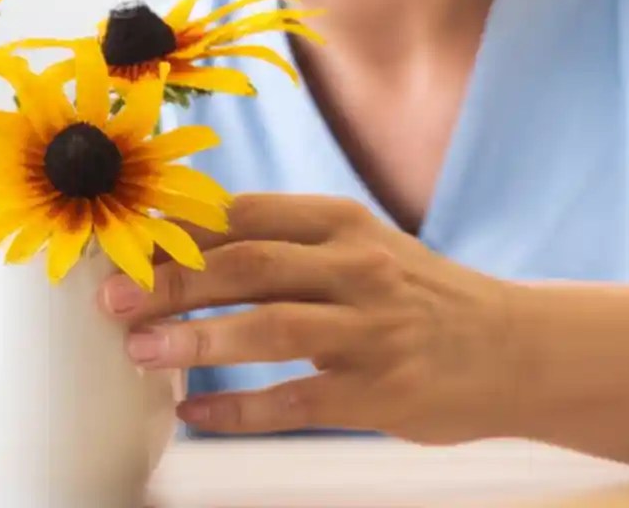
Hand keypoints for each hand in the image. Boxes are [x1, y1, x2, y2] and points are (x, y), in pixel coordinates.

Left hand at [99, 194, 519, 444]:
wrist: (517, 348)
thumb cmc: (412, 294)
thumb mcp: (355, 246)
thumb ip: (280, 244)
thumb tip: (175, 247)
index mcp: (339, 221)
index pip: (240, 215)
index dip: (174, 231)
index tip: (120, 249)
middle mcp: (355, 267)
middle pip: (246, 266)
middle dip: (170, 281)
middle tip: (111, 301)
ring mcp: (371, 331)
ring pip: (270, 329)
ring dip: (196, 339)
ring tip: (139, 351)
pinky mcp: (381, 393)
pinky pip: (297, 402)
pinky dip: (239, 410)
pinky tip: (194, 414)